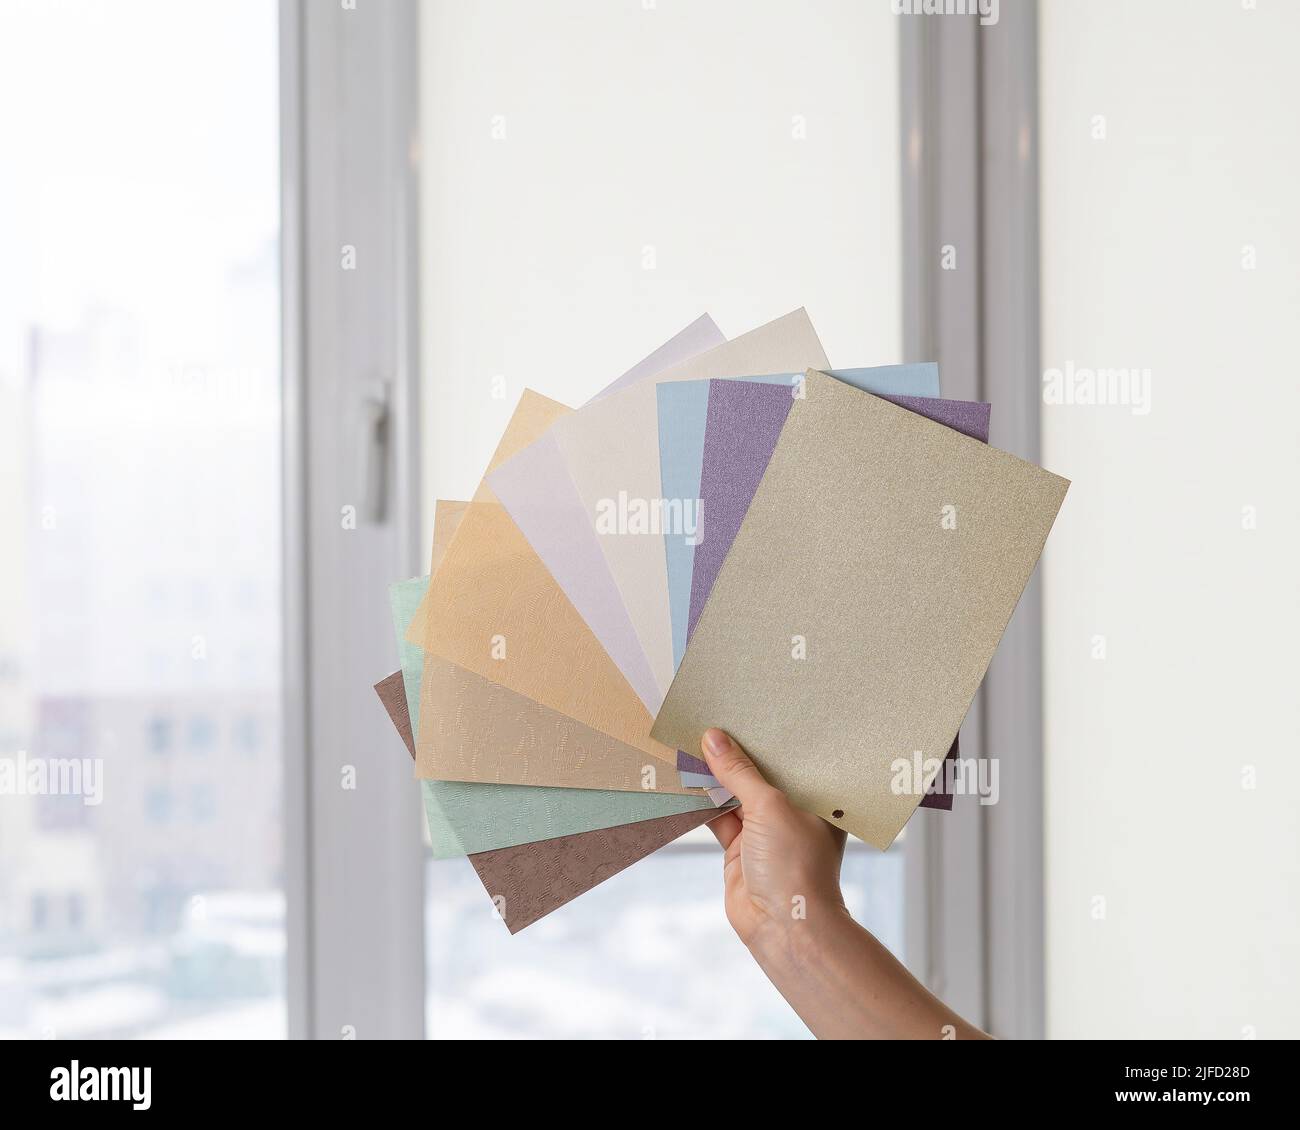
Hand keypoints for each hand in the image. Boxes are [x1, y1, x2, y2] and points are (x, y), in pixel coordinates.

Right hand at [701, 727, 849, 948]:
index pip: (791, 758)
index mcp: (817, 798)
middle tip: (713, 719)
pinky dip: (703, 801)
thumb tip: (713, 739)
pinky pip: (719, 817)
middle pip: (760, 775)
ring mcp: (766, 832)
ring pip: (736, 795)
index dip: (768, 736)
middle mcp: (794, 812)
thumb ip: (739, 773)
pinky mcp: (740, 849)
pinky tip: (687, 777)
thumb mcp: (769, 806)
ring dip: (716, 776)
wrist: (782, 927)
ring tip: (693, 741)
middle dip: (737, 753)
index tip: (744, 710)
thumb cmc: (796, 866)